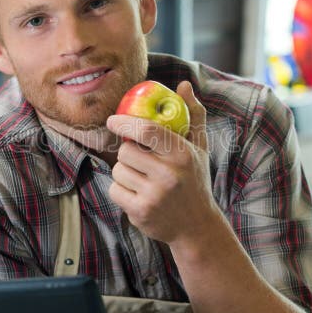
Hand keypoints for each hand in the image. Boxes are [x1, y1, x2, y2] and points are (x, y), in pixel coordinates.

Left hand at [106, 81, 217, 243]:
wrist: (197, 228)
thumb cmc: (195, 180)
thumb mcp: (199, 148)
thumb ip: (192, 115)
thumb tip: (184, 85)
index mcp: (182, 154)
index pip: (146, 130)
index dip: (125, 122)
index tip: (112, 120)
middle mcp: (168, 174)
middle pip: (126, 151)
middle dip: (128, 153)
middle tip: (141, 160)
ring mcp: (154, 195)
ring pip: (118, 171)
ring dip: (125, 173)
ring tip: (144, 180)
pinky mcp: (140, 212)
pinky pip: (114, 190)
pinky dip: (121, 191)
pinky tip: (138, 195)